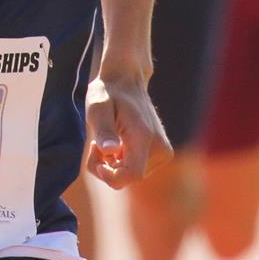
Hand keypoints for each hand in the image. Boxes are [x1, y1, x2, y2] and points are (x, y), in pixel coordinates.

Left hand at [83, 72, 172, 188]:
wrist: (126, 81)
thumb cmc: (108, 93)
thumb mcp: (98, 107)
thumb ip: (104, 130)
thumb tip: (111, 152)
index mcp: (144, 137)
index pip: (133, 175)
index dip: (111, 177)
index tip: (97, 163)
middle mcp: (160, 148)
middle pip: (129, 178)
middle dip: (106, 168)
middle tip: (95, 144)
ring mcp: (163, 152)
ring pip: (131, 176)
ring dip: (112, 165)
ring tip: (104, 141)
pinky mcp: (161, 154)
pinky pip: (135, 170)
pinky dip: (120, 163)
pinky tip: (115, 145)